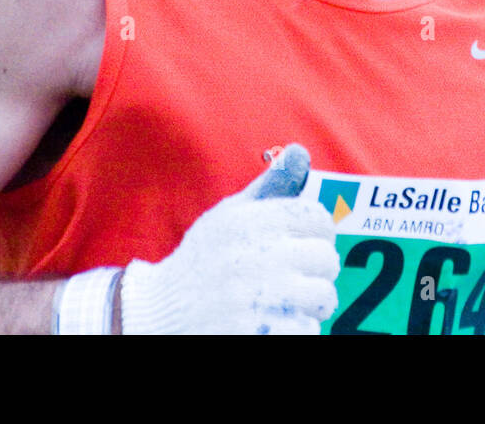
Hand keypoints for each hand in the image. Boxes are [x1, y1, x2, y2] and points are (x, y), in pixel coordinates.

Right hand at [119, 143, 339, 333]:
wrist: (158, 314)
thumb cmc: (204, 261)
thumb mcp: (229, 217)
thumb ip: (270, 186)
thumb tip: (301, 150)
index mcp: (250, 221)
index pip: (319, 218)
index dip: (316, 234)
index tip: (300, 246)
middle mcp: (255, 256)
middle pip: (327, 259)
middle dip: (314, 272)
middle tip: (290, 280)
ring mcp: (256, 300)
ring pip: (323, 298)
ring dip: (309, 306)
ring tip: (282, 304)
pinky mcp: (257, 334)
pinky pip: (306, 330)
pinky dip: (295, 329)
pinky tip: (271, 324)